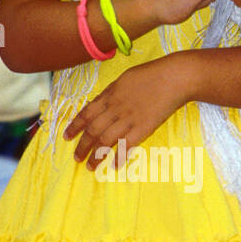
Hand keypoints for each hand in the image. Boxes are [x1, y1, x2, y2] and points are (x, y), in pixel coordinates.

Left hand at [62, 56, 190, 169]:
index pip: (86, 114)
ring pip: (106, 140)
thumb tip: (98, 104)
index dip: (74, 127)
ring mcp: (129, 119)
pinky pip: (127, 145)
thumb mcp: (124, 79)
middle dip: (82, 146)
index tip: (66, 137)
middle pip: (93, 130)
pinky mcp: (143, 128)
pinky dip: (119, 156)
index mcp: (109, 96)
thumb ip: (110, 93)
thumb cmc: (151, 74)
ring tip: (90, 167)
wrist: (174, 77)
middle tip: (77, 158)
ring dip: (96, 155)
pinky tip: (114, 166)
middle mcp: (115, 109)